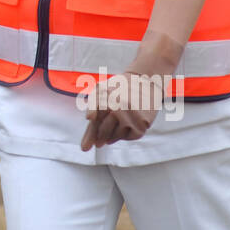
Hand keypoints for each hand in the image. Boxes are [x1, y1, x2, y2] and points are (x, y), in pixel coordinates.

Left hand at [79, 31, 184, 149]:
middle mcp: (120, 108)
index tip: (84, 148)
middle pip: (105, 131)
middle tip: (98, 144)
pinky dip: (125, 136)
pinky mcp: (143, 124)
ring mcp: (132, 117)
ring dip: (112, 137)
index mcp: (107, 100)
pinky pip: (130, 137)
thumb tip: (88, 119)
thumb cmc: (119, 87)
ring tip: (113, 130)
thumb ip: (93, 103)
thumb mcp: (102, 90)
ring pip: (117, 136)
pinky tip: (125, 128)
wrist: (145, 80)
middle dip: (100, 138)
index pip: (95, 122)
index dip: (90, 136)